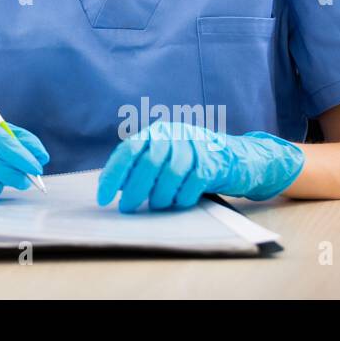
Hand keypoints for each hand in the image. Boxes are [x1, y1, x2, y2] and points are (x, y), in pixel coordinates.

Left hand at [96, 120, 304, 212]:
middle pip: (148, 163)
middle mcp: (175, 134)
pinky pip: (192, 184)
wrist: (235, 159)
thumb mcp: (164, 158)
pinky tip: (178, 203)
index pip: (129, 150)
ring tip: (156, 206)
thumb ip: (141, 166)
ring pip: (170, 174)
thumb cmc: (191, 162)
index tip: (104, 197)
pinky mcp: (213, 162)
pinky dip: (182, 198)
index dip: (114, 174)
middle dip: (134, 190)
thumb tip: (113, 186)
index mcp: (157, 132)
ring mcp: (196, 146)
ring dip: (160, 196)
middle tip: (127, 208)